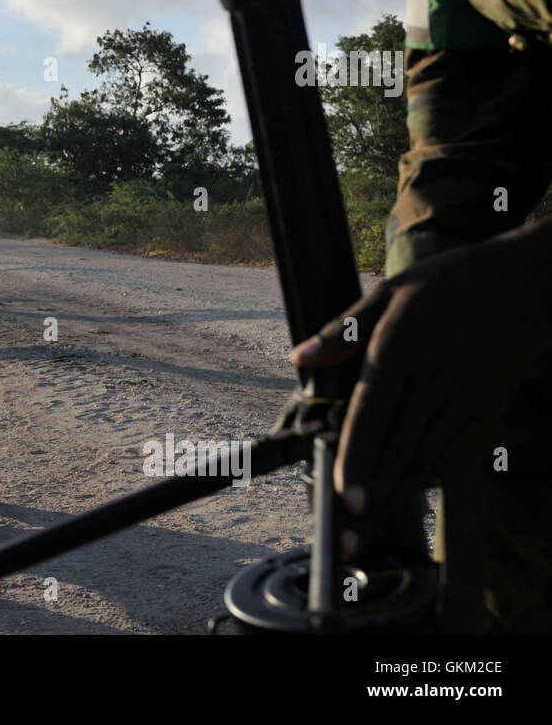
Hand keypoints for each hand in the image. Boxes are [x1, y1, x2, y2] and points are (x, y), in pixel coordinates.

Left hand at [288, 228, 551, 556]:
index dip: (359, 460)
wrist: (526, 283)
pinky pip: (452, 454)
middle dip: (370, 500)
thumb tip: (299, 358)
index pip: (373, 415)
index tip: (345, 498)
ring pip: (424, 460)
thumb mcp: (389, 291)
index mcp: (402, 351)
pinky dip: (425, 481)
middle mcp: (434, 382)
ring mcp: (464, 399)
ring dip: (394, 500)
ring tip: (364, 536)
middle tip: (344, 543)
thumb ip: (342, 331)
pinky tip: (401, 504)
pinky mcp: (485, 410)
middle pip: (397, 450)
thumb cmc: (450, 283)